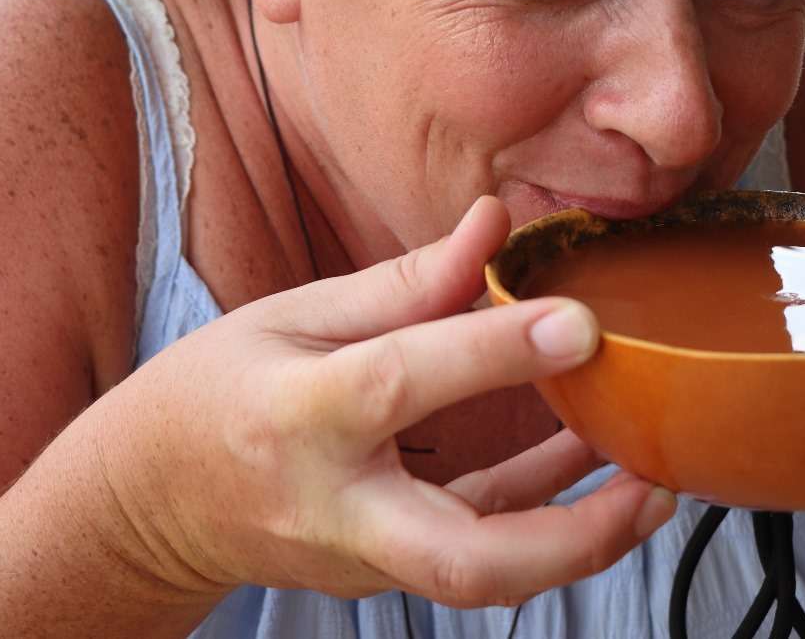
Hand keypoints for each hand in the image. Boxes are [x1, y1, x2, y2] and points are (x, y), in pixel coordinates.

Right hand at [92, 196, 675, 607]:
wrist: (147, 504)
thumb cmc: (213, 394)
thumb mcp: (290, 315)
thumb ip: (402, 283)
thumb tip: (494, 226)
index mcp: (295, 413)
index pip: (400, 384)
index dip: (492, 352)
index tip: (579, 319)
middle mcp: (332, 503)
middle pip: (458, 558)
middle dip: (573, 539)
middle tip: (655, 485)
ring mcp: (359, 556)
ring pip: (481, 577)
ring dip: (580, 539)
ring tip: (656, 480)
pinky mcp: (381, 575)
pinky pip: (476, 553)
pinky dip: (542, 515)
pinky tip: (595, 464)